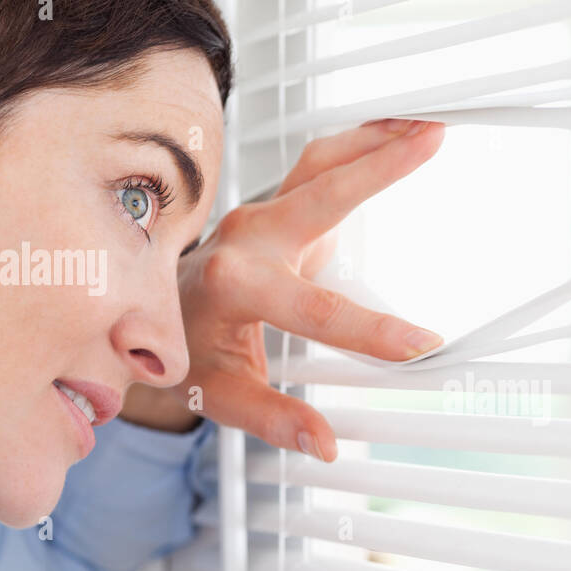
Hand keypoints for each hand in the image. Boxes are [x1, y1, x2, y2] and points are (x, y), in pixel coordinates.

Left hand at [120, 118, 444, 460]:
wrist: (138, 312)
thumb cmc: (178, 350)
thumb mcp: (218, 393)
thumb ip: (273, 418)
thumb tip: (327, 445)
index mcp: (233, 284)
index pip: (316, 310)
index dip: (373, 331)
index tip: (423, 345)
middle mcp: (246, 236)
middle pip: (323, 194)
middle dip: (379, 168)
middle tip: (431, 143)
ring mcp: (260, 211)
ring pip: (322, 163)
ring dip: (374, 140)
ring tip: (428, 125)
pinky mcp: (274, 203)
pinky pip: (320, 163)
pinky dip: (360, 144)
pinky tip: (397, 133)